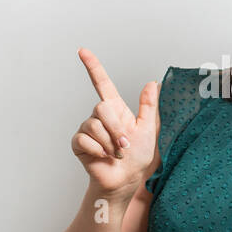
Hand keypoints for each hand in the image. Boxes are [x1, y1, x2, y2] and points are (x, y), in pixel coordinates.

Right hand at [70, 48, 158, 197]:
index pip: (102, 83)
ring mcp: (87, 129)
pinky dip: (98, 151)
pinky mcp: (79, 144)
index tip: (82, 51)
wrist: (125, 180)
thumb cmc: (138, 158)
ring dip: (110, 143)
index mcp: (116, 110)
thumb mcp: (148, 130)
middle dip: (116, 129)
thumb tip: (153, 83)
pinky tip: (103, 157)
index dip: (92, 66)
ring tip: (116, 154)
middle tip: (125, 146)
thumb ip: (148, 107)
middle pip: (101, 107)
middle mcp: (99, 117)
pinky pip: (85, 140)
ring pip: (94, 125)